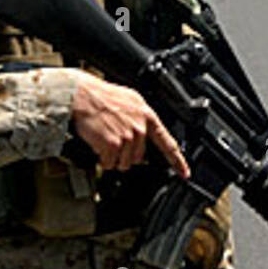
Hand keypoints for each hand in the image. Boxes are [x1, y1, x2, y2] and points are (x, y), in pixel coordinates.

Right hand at [70, 72, 189, 176]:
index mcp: (147, 116)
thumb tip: (144, 134)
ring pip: (123, 163)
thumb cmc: (101, 97)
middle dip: (126, 154)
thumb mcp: (130, 101)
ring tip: (103, 139)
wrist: (82, 95)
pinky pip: (109, 163)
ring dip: (112, 157)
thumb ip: (141, 118)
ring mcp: (128, 136)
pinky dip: (101, 158)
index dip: (178, 161)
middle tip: (113, 139)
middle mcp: (141, 127)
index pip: (167, 143)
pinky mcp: (113, 144)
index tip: (185, 173)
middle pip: (139, 158)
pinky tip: (97, 144)